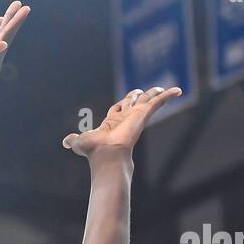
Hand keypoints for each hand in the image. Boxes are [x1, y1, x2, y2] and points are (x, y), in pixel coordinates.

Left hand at [61, 86, 181, 160]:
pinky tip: (178, 91)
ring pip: (148, 100)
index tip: (128, 99)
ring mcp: (136, 115)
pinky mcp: (144, 114)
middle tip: (142, 92)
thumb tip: (65, 142)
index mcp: (112, 122)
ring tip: (162, 89)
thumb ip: (73, 140)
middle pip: (134, 102)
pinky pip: (158, 102)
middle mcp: (125, 118)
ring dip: (155, 94)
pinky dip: (168, 96)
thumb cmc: (94, 150)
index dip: (122, 103)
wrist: (107, 154)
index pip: (119, 108)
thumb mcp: (80, 142)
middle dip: (137, 96)